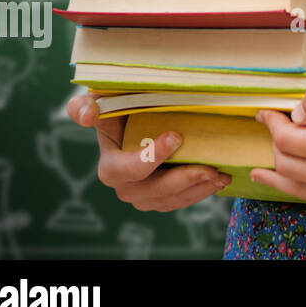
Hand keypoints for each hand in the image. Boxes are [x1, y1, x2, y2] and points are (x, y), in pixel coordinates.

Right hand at [66, 94, 231, 211]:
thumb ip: (84, 107)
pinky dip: (201, 192)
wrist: (137, 124)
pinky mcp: (162, 199)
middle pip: (154, 190)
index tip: (176, 136)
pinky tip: (219, 180)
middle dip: (183, 180)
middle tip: (210, 168)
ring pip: (171, 200)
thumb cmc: (120, 111)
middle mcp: (125, 187)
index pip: (128, 169)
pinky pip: (181, 202)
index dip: (150, 157)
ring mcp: (144, 197)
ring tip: (221, 176)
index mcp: (110, 167)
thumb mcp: (103, 104)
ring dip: (198, 189)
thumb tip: (88, 115)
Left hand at [250, 71, 305, 208]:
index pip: (287, 141)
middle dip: (276, 145)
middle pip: (288, 166)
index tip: (265, 113)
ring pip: (298, 189)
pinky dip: (302, 187)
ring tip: (261, 171)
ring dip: (280, 174)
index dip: (272, 124)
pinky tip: (292, 181)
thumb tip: (294, 117)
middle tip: (276, 128)